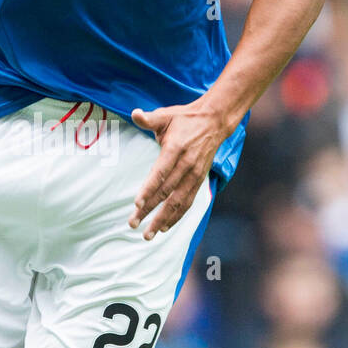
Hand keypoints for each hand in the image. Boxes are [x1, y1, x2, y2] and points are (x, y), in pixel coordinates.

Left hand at [128, 99, 227, 239]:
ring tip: (148, 234)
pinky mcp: (199, 180)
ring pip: (178, 201)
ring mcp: (194, 174)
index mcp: (176, 148)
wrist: (214, 121)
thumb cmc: (185, 118)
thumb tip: (135, 114)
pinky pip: (188, 202)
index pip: (160, 173)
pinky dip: (177, 216)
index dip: (149, 190)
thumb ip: (149, 118)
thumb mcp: (166, 115)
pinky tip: (165, 226)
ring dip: (163, 219)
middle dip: (150, 210)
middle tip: (133, 224)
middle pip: (166, 192)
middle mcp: (186, 165)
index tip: (137, 204)